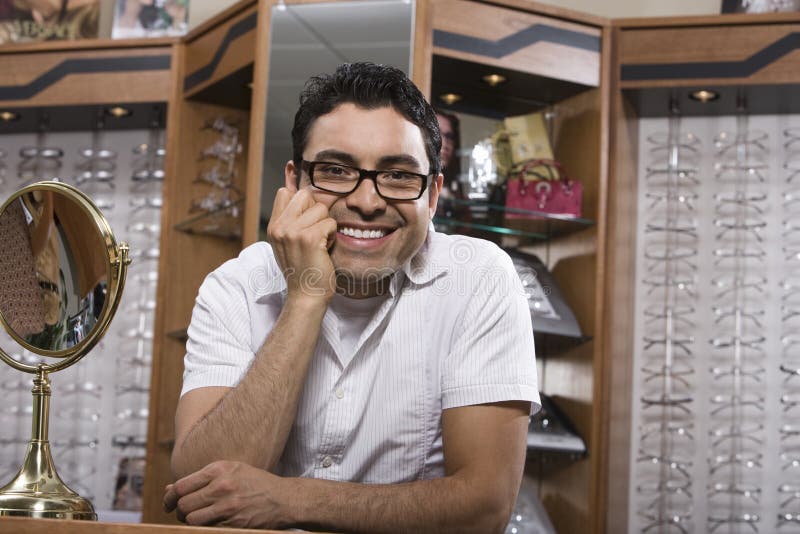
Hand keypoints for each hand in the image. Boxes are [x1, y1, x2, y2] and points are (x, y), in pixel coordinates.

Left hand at [163, 460, 291, 527]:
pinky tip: (210, 522)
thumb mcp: (230, 471)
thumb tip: (169, 490)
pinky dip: (204, 527)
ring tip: (196, 518)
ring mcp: (228, 507)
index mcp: (219, 470)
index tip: (168, 502)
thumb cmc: (254, 482)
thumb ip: (200, 479)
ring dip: (189, 521)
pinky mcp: (233, 524)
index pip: (181, 486)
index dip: (169, 497)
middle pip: (184, 505)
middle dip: (179, 511)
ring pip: (191, 520)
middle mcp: (222, 487)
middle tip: (183, 512)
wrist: (283, 499)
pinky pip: (206, 529)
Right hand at [267, 187, 336, 301]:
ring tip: (320, 242)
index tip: (308, 218)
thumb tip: (293, 180)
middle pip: (305, 194)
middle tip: (315, 232)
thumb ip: (291, 217)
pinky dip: (332, 235)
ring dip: (326, 225)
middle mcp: (280, 227)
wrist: (307, 295)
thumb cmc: (303, 268)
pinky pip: (330, 222)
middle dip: (316, 210)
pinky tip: (324, 249)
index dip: (302, 201)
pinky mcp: (309, 238)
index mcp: (274, 226)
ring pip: (321, 208)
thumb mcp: (289, 241)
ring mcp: (293, 232)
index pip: (285, 192)